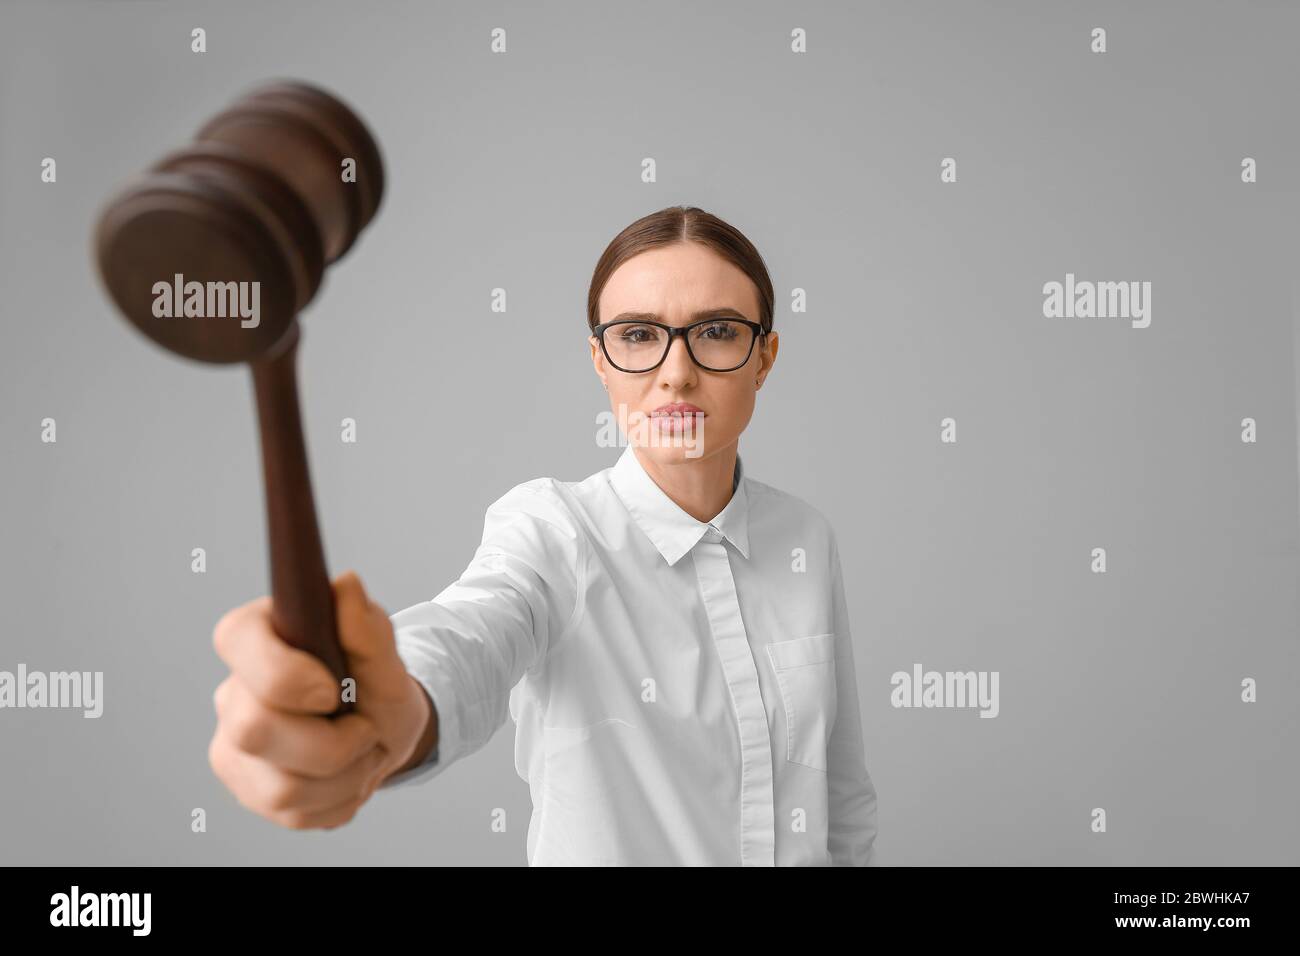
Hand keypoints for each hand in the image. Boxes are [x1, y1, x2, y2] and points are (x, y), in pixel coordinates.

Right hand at [207, 570, 430, 829]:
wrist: (383, 733)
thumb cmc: (376, 685)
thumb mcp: (386, 656)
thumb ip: (367, 627)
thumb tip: (347, 585)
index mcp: (258, 639)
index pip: (237, 641)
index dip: (282, 672)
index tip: (332, 690)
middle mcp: (233, 693)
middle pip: (254, 728)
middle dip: (333, 742)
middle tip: (366, 729)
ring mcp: (233, 747)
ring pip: (282, 784)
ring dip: (347, 775)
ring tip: (364, 752)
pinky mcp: (248, 790)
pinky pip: (293, 812)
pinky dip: (341, 799)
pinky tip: (349, 776)